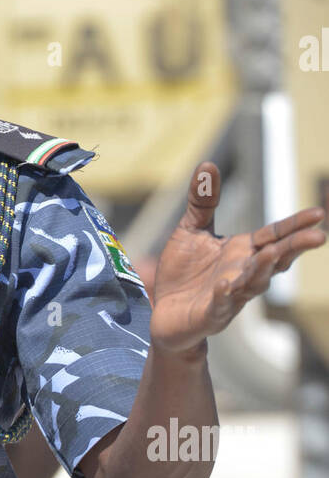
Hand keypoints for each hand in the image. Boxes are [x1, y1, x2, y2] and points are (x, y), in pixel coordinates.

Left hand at [149, 162, 325, 355]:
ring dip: (264, 269)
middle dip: (294, 247)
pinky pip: (221, 304)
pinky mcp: (211, 313)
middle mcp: (243, 273)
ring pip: (254, 283)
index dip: (295, 225)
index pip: (274, 235)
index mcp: (243, 251)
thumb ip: (202, 201)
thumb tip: (207, 164)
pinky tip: (226, 285)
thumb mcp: (191, 229)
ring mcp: (231, 295)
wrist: (164, 311)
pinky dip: (225, 295)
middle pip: (275, 259)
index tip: (318, 214)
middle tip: (318, 236)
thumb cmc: (183, 271)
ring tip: (273, 253)